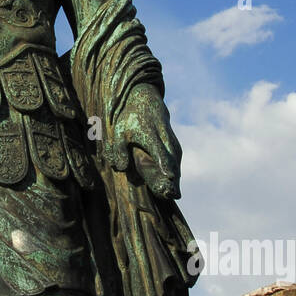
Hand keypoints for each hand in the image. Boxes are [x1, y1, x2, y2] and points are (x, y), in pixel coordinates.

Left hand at [107, 83, 181, 199]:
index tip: (169, 176)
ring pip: (177, 159)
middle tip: (174, 195)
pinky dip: (177, 169)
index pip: (159, 151)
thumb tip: (121, 168)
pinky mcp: (174, 142)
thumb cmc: (130, 118)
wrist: (146, 100)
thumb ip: (118, 150)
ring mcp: (171, 138)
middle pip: (172, 158)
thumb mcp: (119, 131)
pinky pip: (177, 157)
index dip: (165, 164)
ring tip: (175, 193)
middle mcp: (164, 136)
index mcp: (150, 134)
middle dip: (174, 176)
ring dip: (177, 175)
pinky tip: (174, 182)